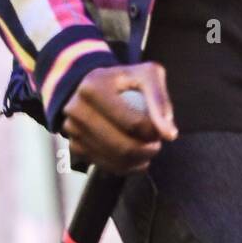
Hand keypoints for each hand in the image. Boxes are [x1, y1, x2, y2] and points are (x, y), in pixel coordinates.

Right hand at [60, 62, 177, 174]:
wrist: (96, 85)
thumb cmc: (126, 80)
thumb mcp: (147, 75)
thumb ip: (160, 100)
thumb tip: (169, 133)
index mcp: (93, 87)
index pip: (132, 123)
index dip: (154, 132)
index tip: (164, 130)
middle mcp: (76, 109)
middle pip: (121, 146)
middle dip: (147, 151)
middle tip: (158, 145)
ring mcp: (72, 130)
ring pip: (113, 159)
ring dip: (138, 160)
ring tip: (149, 150)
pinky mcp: (74, 146)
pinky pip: (104, 166)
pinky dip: (125, 167)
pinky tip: (137, 158)